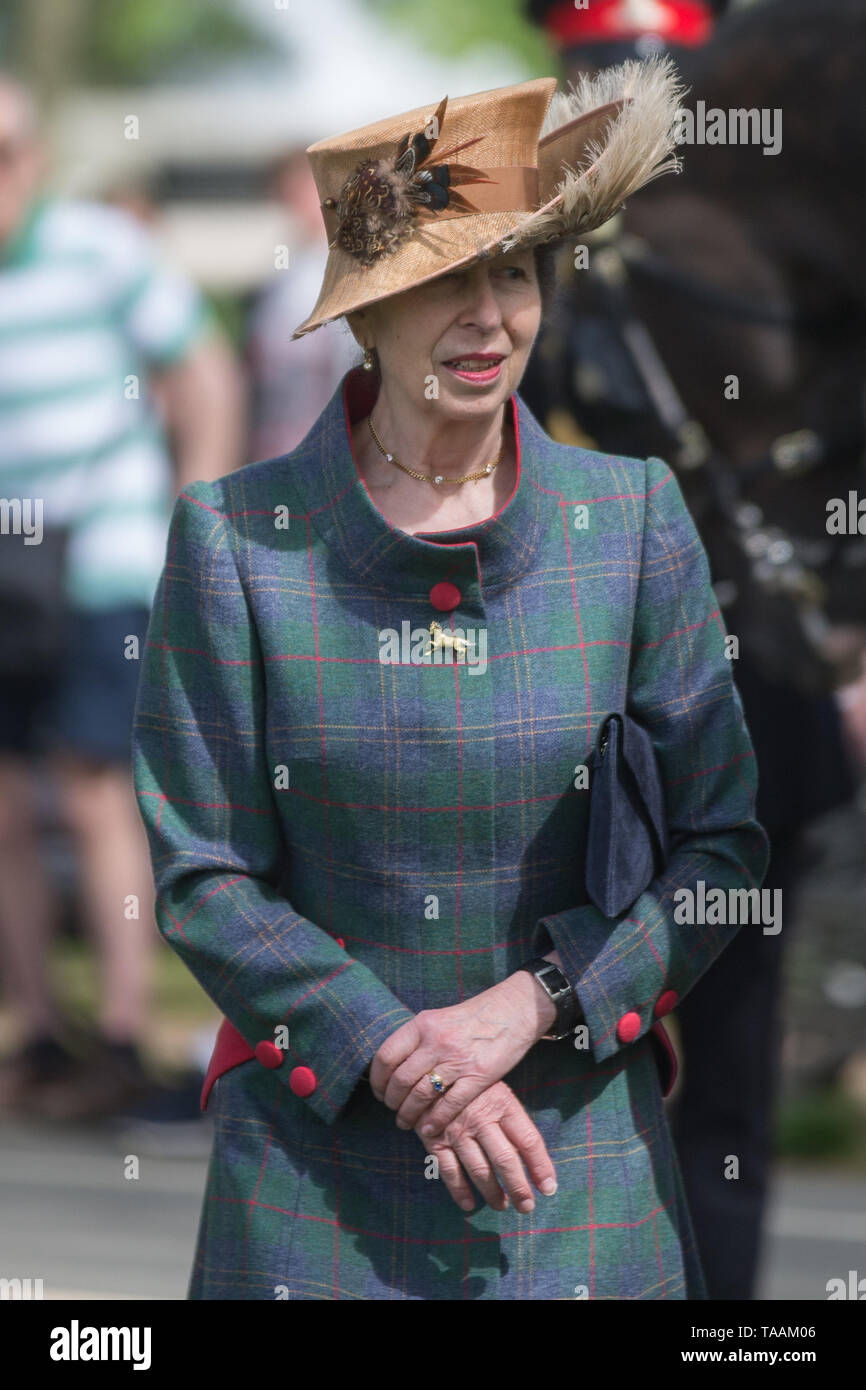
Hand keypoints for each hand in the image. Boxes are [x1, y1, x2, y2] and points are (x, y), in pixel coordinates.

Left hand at [369, 969, 556, 1135]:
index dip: (377, 1079)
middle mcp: (437, 1041)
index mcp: (423, 1024)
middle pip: (401, 1080)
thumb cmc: (474, 1016)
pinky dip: (434, 1121)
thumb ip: (417, 1039)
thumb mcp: (439, 1018)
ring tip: (405, 1122)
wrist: (514, 1010)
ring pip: (421, 1096)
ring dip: (408, 1114)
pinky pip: (449, 1105)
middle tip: (393, 1110)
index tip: (379, 1092)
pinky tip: (427, 1129)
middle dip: (392, 1101)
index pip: (386, 1056)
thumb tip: (393, 1066)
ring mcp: (457, 1060)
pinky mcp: (478, 1076)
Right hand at [416, 1080, 556, 1214]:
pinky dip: (460, 1191)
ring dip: (493, 1193)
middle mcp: (482, 1118)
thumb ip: (512, 1119)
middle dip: (519, 1188)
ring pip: (480, 1170)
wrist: (428, 1070)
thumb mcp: (497, 1090)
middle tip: (527, 1207)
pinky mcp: (434, 1139)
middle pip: (506, 1160)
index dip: (541, 1167)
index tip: (548, 1188)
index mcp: (503, 1103)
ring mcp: (457, 1130)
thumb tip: (532, 1156)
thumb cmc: (472, 1084)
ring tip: (502, 1206)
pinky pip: (449, 1171)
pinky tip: (469, 1204)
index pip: (529, 1140)